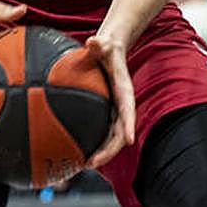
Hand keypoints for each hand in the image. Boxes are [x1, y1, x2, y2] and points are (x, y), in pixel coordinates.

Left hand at [84, 34, 136, 169]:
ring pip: (112, 137)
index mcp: (124, 91)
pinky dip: (94, 144)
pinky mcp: (106, 113)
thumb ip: (99, 45)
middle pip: (120, 133)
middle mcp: (121, 105)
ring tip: (84, 165)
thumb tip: (93, 41)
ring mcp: (114, 111)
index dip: (129, 125)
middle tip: (91, 162)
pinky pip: (102, 132)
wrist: (109, 50)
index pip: (128, 110)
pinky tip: (77, 152)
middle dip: (109, 150)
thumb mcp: (103, 44)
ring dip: (102, 152)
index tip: (129, 140)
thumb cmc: (105, 47)